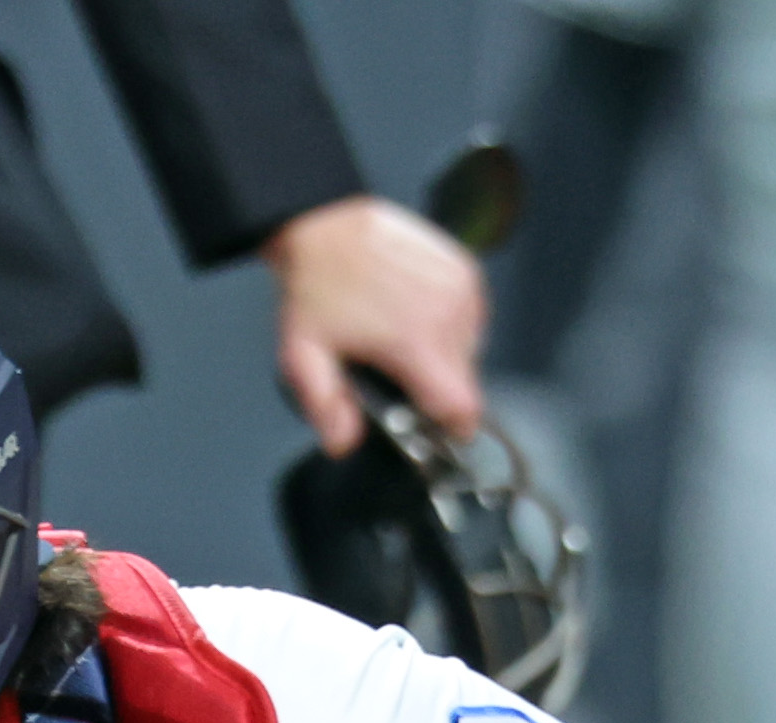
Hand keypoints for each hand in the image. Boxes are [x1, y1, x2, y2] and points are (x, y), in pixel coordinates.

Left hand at [266, 194, 489, 456]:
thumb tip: (344, 444)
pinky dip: (447, 327)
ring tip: (399, 339)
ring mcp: (461, 287)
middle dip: (435, 391)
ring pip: (470, 351)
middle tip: (395, 375)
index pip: (463, 407)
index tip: (431, 428)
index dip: (450, 428)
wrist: (326, 224)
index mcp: (416, 339)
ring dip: (441, 358)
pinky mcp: (464, 269)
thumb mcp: (305, 356)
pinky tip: (412, 315)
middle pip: (464, 383)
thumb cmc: (317, 285)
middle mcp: (448, 312)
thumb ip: (326, 406)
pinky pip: (470, 319)